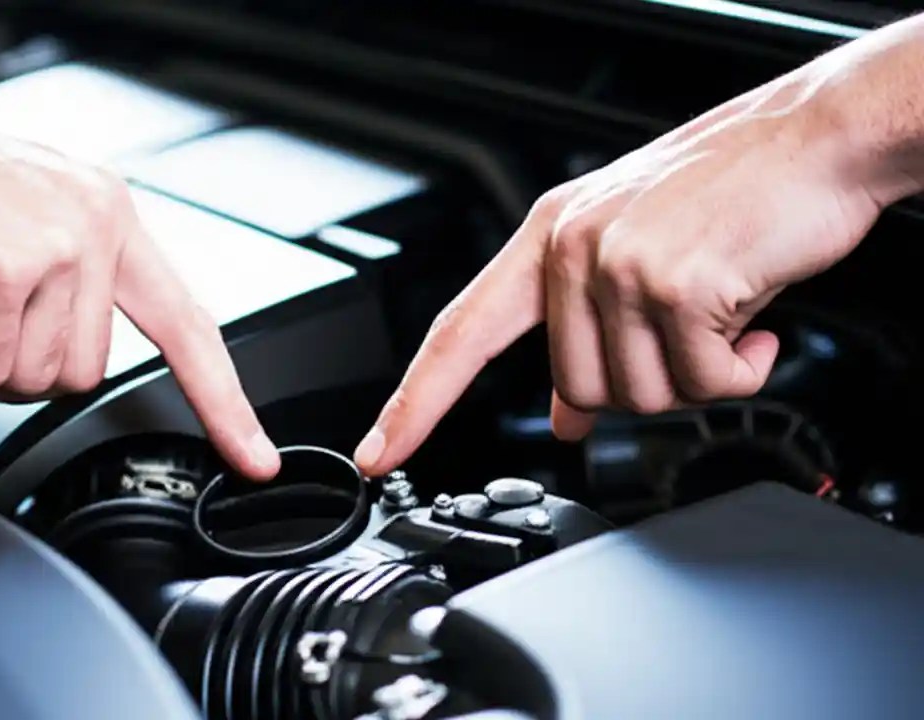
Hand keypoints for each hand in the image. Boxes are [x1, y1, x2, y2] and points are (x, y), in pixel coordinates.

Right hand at [0, 103, 280, 479]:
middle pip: (87, 373)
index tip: (252, 455)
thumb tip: (84, 339)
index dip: (222, 398)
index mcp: (110, 212)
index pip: (187, 322)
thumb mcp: (29, 212)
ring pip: (38, 381)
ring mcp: (57, 249)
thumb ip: (75, 270)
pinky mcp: (4, 275)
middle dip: (23, 363)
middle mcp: (96, 226)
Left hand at [354, 66, 892, 476]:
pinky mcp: (673, 284)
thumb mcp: (635, 260)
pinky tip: (753, 319)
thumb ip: (587, 335)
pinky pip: (702, 382)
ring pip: (638, 396)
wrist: (815, 139)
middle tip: (691, 333)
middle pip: (578, 389)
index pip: (460, 333)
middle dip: (643, 382)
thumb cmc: (728, 194)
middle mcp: (571, 248)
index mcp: (548, 238)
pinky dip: (741, 369)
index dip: (415, 401)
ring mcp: (617, 263)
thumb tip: (563, 416)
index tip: (380, 451)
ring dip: (697, 374)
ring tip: (723, 312)